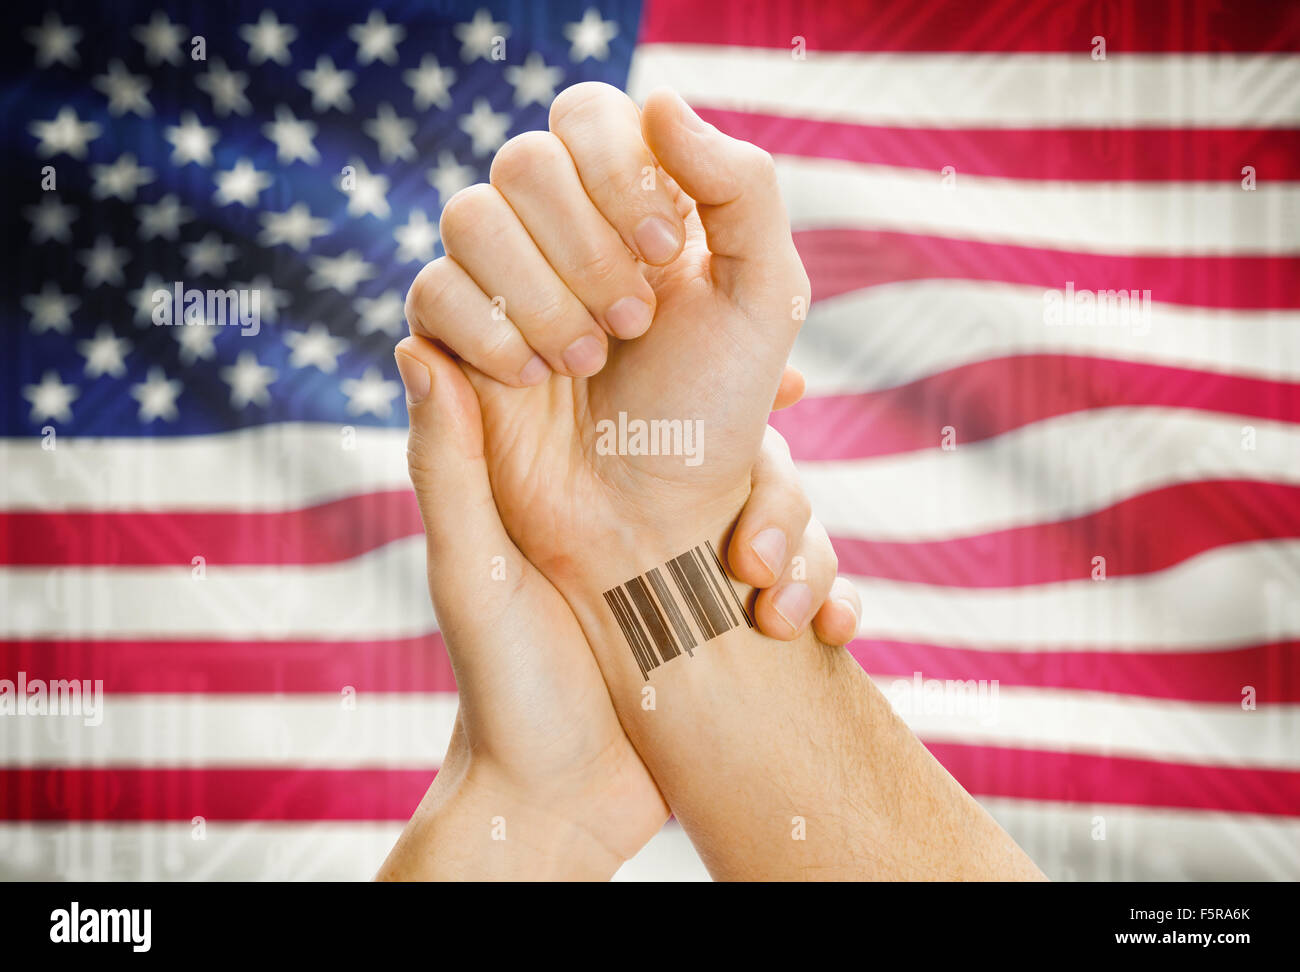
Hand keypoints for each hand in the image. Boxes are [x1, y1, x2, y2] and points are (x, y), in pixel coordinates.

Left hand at [378, 345, 859, 879]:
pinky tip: (830, 632)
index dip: (703, 370)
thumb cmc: (502, 688)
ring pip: (784, 518)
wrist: (558, 806)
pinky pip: (801, 585)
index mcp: (579, 488)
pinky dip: (830, 601)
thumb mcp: (471, 570)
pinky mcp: (726, 617)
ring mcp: (693, 566)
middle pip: (742, 453)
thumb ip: (449, 466)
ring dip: (808, 554)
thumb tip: (415, 343)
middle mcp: (644, 515)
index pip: (652, 399)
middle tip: (765, 534)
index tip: (766, 371)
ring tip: (780, 609)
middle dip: (778, 487)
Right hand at [403, 84, 807, 613]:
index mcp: (634, 204)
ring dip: (540, 295)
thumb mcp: (765, 298)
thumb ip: (740, 185)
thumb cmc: (717, 414)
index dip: (618, 171)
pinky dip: (489, 334)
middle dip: (584, 247)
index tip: (667, 254)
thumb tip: (655, 99)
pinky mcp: (454, 338)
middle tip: (632, 324)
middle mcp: (561, 233)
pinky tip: (535, 380)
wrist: (656, 522)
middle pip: (524, 160)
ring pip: (468, 217)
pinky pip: (431, 290)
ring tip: (587, 363)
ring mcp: (501, 283)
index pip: (590, 114)